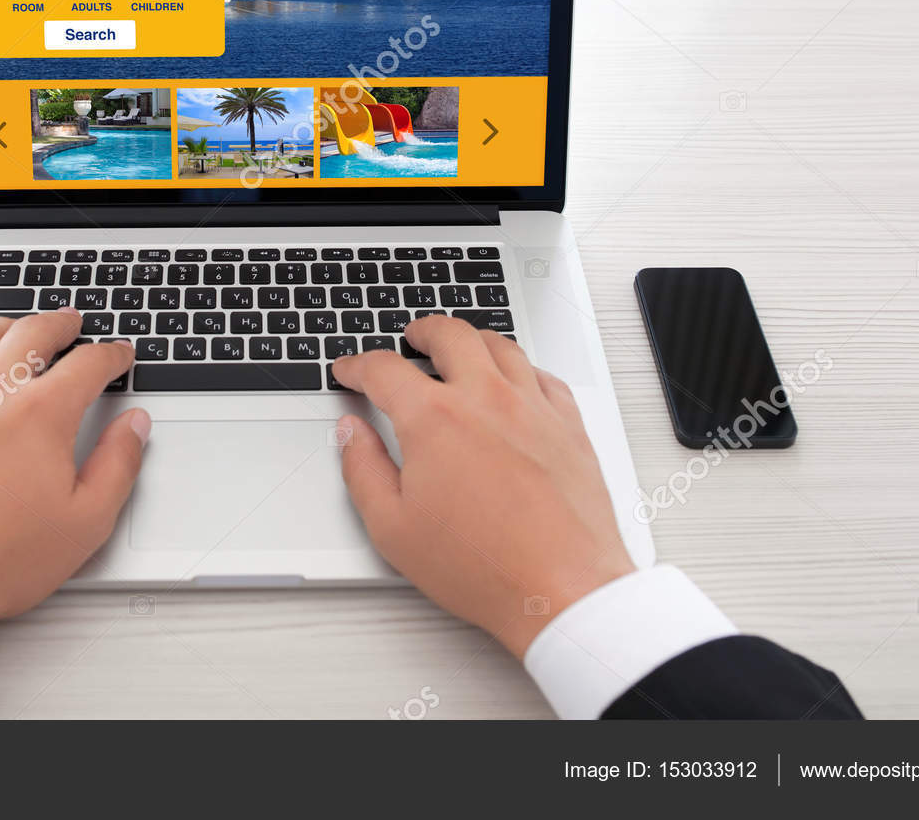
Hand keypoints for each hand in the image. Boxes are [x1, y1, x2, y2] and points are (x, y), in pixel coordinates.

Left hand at [0, 310, 148, 626]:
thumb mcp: (85, 522)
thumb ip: (118, 465)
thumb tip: (134, 427)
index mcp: (40, 412)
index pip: (87, 363)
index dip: (111, 355)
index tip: (119, 356)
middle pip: (32, 333)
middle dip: (60, 323)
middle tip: (72, 322)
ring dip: (9, 326)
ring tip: (20, 328)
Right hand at [330, 315, 633, 656]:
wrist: (562, 587)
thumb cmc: (483, 566)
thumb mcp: (393, 528)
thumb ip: (363, 470)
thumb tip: (350, 433)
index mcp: (434, 419)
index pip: (384, 370)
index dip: (357, 366)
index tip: (350, 371)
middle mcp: (485, 399)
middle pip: (449, 335)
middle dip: (421, 330)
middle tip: (410, 338)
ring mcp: (532, 407)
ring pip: (500, 345)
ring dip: (472, 339)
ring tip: (460, 347)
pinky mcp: (568, 425)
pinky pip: (544, 376)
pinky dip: (522, 368)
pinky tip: (516, 380)